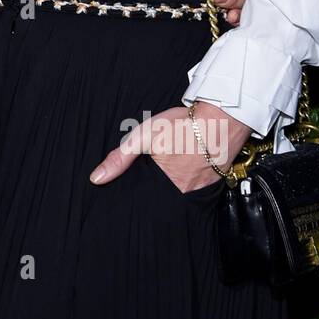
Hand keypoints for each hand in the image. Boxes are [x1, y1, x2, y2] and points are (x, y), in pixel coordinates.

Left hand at [90, 102, 252, 191]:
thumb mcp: (143, 136)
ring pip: (179, 194)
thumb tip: (97, 178)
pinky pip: (196, 188)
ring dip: (172, 187)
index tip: (137, 184)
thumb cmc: (183, 126)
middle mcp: (182, 191)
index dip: (138, 192)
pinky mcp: (213, 182)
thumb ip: (120, 158)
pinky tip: (186, 171)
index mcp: (163, 184)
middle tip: (155, 174)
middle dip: (154, 191)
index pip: (143, 198)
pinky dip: (189, 182)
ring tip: (171, 171)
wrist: (222, 120)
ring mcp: (199, 188)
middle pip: (161, 197)